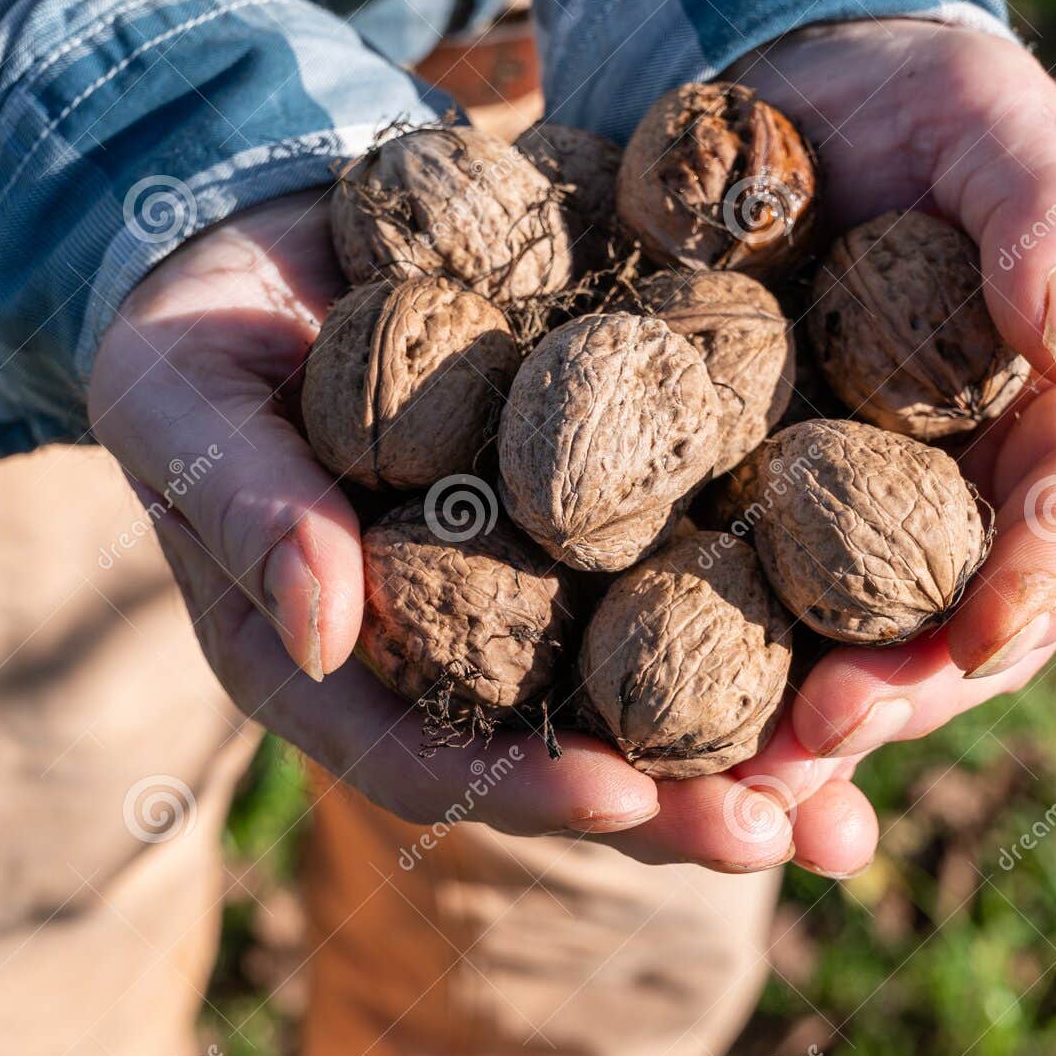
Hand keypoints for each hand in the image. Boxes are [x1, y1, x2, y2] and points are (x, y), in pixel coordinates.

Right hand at [87, 194, 873, 874]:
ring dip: (764, 718)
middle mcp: (454, 634)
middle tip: (803, 830)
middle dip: (687, 797)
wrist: (272, 225)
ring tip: (873, 749)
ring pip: (652, 663)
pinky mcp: (600, 484)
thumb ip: (242, 509)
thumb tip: (320, 627)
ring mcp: (534, 564)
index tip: (624, 799)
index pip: (430, 752)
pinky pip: (691, 536)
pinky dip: (774, 573)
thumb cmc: (197, 328)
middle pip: (573, 740)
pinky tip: (872, 588)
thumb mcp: (182, 403)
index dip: (525, 786)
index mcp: (343, 654)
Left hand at [725, 19, 1055, 794]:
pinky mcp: (741, 489)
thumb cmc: (920, 99)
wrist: (793, 83)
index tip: (975, 644)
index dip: (1030, 592)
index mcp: (1046, 418)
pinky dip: (692, 655)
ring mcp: (843, 500)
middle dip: (892, 697)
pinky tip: (630, 707)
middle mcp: (952, 485)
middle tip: (816, 749)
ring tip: (720, 783)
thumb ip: (1045, 216)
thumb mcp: (992, 123)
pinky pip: (727, 589)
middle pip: (948, 624)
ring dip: (787, 721)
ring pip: (836, 638)